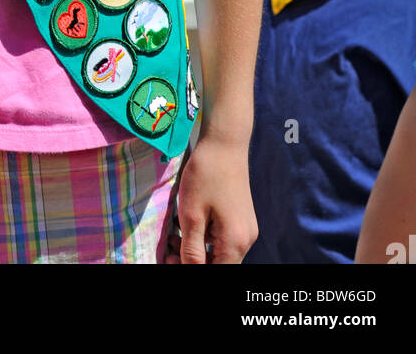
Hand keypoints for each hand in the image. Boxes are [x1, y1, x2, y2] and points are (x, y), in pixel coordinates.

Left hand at [163, 135, 257, 264]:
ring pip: (220, 253)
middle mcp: (246, 240)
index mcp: (235, 243)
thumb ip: (192, 250)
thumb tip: (188, 269)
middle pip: (219, 265)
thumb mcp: (191, 215)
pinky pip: (224, 240)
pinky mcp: (242, 219)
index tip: (171, 261)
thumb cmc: (206, 175)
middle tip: (169, 251)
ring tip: (174, 238)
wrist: (225, 142)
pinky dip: (205, 239)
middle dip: (193, 262)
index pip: (215, 273)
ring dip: (198, 251)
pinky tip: (189, 227)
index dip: (191, 271)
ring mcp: (246, 229)